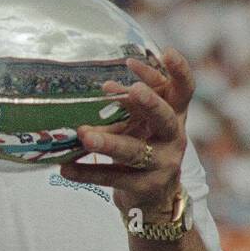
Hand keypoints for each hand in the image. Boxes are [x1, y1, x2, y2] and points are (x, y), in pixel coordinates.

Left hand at [62, 48, 193, 221]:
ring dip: (108, 142)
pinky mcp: (145, 187)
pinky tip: (66, 168)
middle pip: (165, 118)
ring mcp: (161, 164)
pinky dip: (87, 172)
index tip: (167, 51)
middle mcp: (173, 139)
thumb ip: (128, 104)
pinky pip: (112, 177)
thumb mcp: (140, 124)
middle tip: (132, 91)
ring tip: (84, 136)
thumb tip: (106, 87)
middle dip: (149, 104)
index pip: (184, 91)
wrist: (155, 199)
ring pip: (134, 151)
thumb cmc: (144, 148)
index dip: (180, 72)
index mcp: (174, 117)